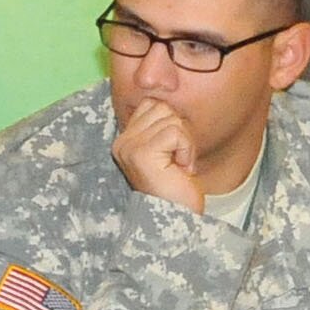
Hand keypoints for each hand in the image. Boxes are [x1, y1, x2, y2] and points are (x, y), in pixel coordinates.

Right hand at [112, 97, 204, 213]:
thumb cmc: (177, 186)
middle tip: (177, 161)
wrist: (178, 217)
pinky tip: (181, 170)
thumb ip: (162, 125)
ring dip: (185, 144)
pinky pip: (176, 132)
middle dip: (181, 133)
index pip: (152, 104)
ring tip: (178, 166)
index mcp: (125, 139)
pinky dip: (187, 151)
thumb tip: (167, 92)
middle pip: (163, 108)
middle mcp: (122, 142)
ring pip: (172, 119)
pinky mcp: (142, 153)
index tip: (172, 153)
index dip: (173, 126)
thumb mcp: (167, 149)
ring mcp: (130, 147)